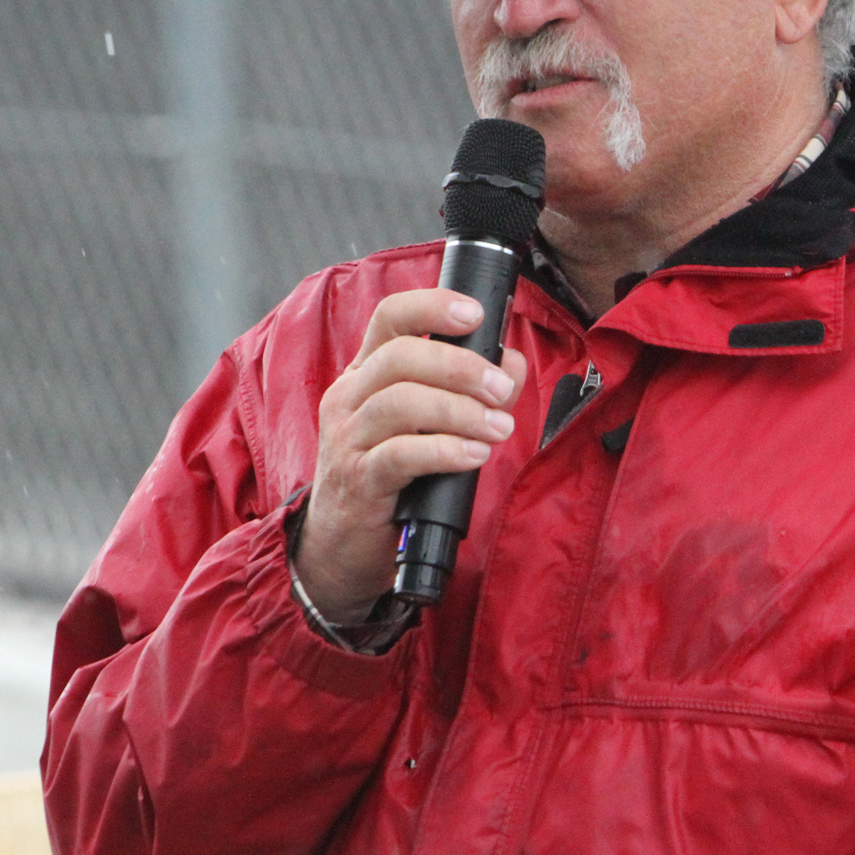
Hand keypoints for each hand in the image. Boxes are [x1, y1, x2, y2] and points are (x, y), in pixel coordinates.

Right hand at [293, 289, 527, 621]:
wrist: (342, 547)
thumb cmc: (393, 476)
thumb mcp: (428, 424)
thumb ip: (470, 390)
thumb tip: (512, 363)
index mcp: (366, 372)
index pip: (390, 318)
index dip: (432, 307)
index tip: (475, 313)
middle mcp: (349, 397)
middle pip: (400, 358)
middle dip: (460, 367)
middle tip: (502, 389)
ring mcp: (347, 438)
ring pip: (400, 403)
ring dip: (459, 411)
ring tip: (499, 427)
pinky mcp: (357, 480)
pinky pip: (399, 455)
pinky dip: (444, 450)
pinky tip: (475, 456)